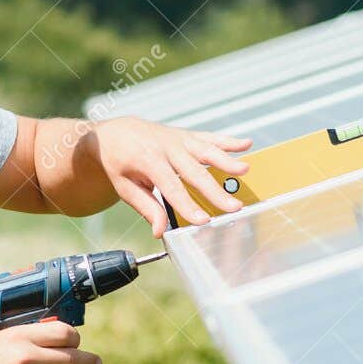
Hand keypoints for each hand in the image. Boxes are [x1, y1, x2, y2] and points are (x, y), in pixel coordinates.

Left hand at [90, 117, 251, 236]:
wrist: (115, 132)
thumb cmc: (120, 163)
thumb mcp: (125, 187)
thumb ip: (146, 207)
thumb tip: (159, 231)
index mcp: (148, 161)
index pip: (172, 187)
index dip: (188, 205)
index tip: (203, 220)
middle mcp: (167, 148)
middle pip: (195, 172)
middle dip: (215, 191)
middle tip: (233, 206)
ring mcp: (179, 139)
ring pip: (206, 151)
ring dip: (227, 160)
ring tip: (245, 170)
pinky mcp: (187, 136)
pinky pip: (210, 138)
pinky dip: (229, 141)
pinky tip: (247, 144)